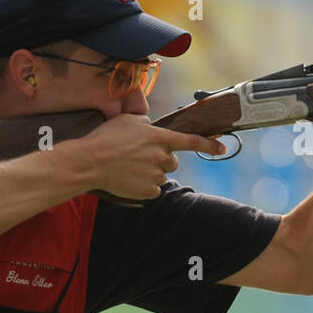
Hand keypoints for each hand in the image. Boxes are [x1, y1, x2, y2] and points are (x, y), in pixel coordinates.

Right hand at [71, 114, 224, 199]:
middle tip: (140, 158)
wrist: (90, 162)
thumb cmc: (106, 138)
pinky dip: (143, 187)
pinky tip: (129, 179)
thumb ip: (147, 124)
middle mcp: (162, 157)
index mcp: (160, 138)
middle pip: (172, 162)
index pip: (191, 141)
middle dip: (161, 160)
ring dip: (150, 173)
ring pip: (161, 176)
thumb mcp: (129, 121)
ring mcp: (156, 175)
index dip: (209, 145)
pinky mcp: (148, 191)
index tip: (223, 148)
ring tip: (128, 168)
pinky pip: (153, 190)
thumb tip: (153, 129)